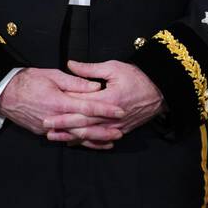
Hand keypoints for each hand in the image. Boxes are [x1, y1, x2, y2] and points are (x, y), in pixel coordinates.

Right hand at [0, 67, 126, 144]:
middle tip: (121, 132)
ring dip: (94, 139)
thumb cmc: (29, 80)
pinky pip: (64, 138)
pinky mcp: (42, 132)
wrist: (4, 93)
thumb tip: (95, 86)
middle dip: (103, 130)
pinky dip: (79, 141)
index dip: (105, 109)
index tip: (120, 111)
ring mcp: (47, 127)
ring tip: (111, 140)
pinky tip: (92, 143)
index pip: (87, 107)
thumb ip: (76, 82)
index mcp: (58, 101)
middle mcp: (53, 117)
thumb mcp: (53, 75)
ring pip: (74, 136)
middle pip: (83, 126)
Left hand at [42, 61, 164, 149]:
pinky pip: (100, 139)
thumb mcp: (115, 68)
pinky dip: (86, 142)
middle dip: (63, 125)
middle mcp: (112, 116)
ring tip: (54, 136)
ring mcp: (116, 126)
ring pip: (90, 134)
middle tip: (45, 125)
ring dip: (71, 136)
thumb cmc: (138, 77)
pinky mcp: (121, 131)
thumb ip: (90, 69)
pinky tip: (74, 142)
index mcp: (109, 98)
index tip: (48, 109)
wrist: (161, 91)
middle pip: (83, 122)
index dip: (64, 107)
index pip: (82, 104)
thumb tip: (70, 65)